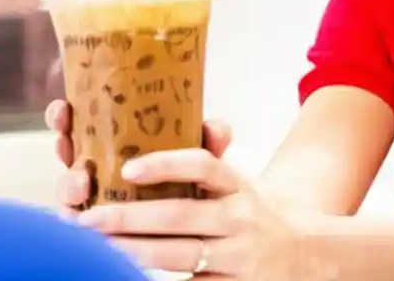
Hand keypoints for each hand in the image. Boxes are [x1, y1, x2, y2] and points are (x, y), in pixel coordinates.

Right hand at [43, 99, 233, 209]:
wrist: (201, 228)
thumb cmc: (190, 182)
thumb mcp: (200, 158)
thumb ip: (206, 143)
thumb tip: (217, 128)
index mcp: (115, 140)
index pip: (83, 120)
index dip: (67, 113)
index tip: (64, 106)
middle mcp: (97, 166)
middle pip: (68, 150)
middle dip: (62, 142)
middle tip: (66, 142)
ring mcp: (94, 198)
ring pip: (69, 189)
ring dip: (69, 184)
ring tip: (81, 185)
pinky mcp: (96, 229)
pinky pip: (78, 223)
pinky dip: (75, 219)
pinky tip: (79, 220)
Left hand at [74, 147, 317, 279]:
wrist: (305, 253)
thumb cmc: (252, 212)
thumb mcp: (238, 182)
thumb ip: (208, 160)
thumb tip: (187, 128)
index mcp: (236, 184)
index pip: (203, 165)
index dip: (166, 164)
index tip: (128, 168)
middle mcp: (239, 217)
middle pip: (180, 215)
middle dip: (129, 219)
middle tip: (88, 220)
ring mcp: (238, 256)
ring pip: (180, 256)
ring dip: (135, 253)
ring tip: (97, 250)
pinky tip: (125, 276)